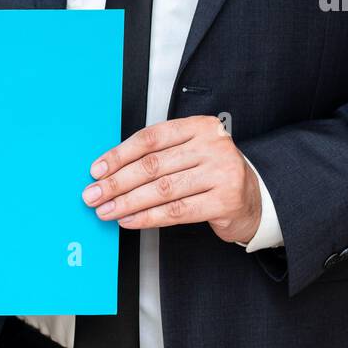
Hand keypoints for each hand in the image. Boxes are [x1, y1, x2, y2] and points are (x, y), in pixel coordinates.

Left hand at [81, 115, 261, 244]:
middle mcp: (212, 145)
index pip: (150, 139)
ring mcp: (221, 172)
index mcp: (199, 126)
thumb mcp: (189, 153)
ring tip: (106, 210)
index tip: (97, 170)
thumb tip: (108, 172)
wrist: (253, 198)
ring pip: (162, 189)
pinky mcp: (225, 200)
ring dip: (127, 202)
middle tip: (93, 194)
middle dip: (116, 182)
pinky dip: (148, 217)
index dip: (119, 155)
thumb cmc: (212, 174)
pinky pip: (177, 211)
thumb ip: (157, 156)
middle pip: (152, 165)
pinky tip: (129, 220)